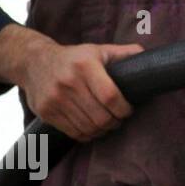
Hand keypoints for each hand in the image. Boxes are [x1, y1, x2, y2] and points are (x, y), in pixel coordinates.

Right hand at [19, 37, 141, 141]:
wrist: (34, 62)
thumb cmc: (75, 57)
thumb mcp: (99, 50)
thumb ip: (125, 53)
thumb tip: (150, 57)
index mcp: (85, 65)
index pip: (110, 96)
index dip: (123, 108)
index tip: (128, 110)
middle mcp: (68, 82)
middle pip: (100, 116)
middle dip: (115, 121)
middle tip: (119, 118)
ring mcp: (54, 99)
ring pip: (87, 127)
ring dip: (103, 130)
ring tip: (108, 123)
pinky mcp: (46, 112)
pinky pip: (72, 132)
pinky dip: (87, 134)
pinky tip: (93, 128)